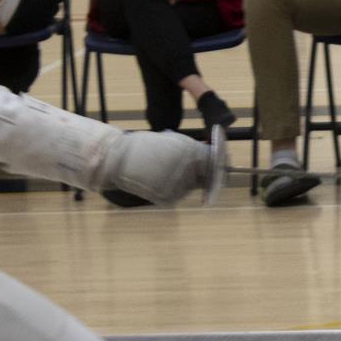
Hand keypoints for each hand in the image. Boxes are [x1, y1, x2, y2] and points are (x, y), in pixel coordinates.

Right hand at [96, 130, 212, 204]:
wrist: (118, 159)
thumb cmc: (146, 146)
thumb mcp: (174, 141)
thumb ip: (194, 149)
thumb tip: (211, 156)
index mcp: (191, 153)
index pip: (215, 162)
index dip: (220, 164)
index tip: (222, 166)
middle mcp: (188, 171)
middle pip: (205, 177)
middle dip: (202, 173)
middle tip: (188, 169)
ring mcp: (178, 187)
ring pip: (191, 187)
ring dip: (186, 180)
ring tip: (164, 170)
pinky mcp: (167, 199)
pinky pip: (177, 194)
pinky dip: (173, 188)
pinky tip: (158, 179)